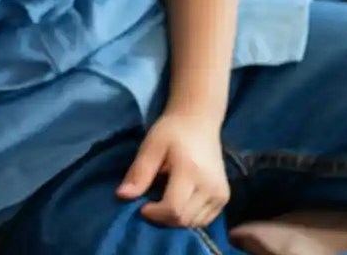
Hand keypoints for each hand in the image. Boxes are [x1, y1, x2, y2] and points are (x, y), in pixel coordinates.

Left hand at [117, 111, 230, 228]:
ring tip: (162, 202)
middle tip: (149, 204)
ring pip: (194, 223)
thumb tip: (122, 196)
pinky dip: (188, 218)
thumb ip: (139, 172)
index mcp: (191, 171)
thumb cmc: (172, 131)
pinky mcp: (224, 198)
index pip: (173, 208)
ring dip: (174, 220)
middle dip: (162, 218)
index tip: (141, 204)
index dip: (154, 213)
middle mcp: (211, 186)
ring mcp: (221, 194)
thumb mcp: (150, 147)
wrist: (200, 122)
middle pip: (184, 219)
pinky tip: (177, 203)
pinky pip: (204, 220)